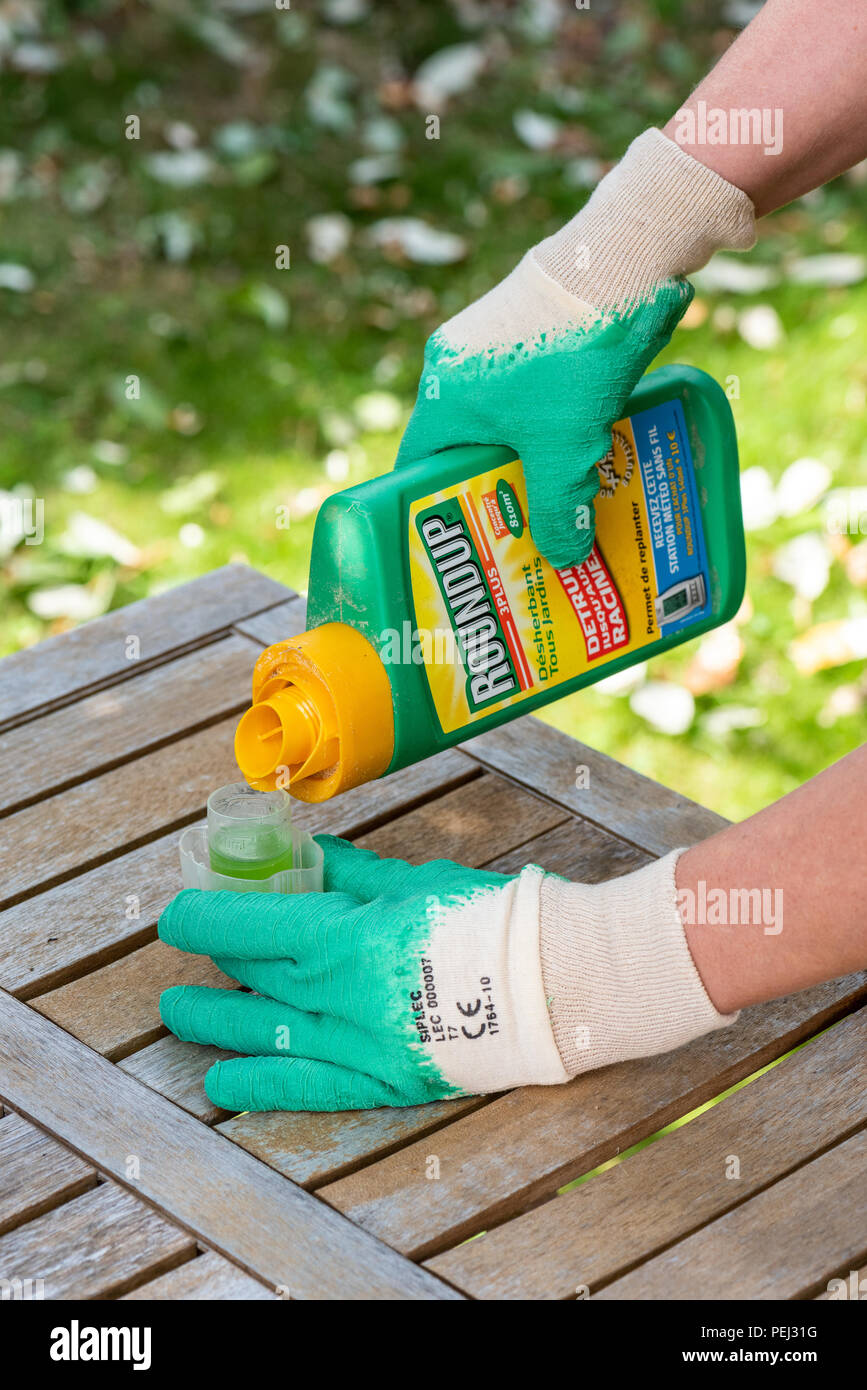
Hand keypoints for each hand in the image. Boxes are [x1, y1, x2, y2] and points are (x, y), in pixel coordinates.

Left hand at [158, 836, 567, 1112]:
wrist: (554, 980)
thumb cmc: (487, 917)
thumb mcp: (412, 881)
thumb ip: (351, 875)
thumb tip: (308, 856)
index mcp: (341, 934)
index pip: (247, 925)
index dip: (202, 918)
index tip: (178, 912)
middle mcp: (336, 994)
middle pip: (254, 975)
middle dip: (215, 962)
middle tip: (187, 956)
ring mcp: (356, 1043)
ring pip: (264, 1031)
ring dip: (215, 1022)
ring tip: (178, 1015)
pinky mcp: (383, 1078)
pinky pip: (308, 1085)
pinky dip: (261, 1084)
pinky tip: (222, 1085)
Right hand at [396, 129, 753, 569]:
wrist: (621, 259)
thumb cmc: (573, 356)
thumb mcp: (565, 448)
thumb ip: (559, 507)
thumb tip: (563, 557)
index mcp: (443, 396)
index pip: (419, 466)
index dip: (436, 505)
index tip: (463, 535)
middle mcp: (456, 365)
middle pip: (465, 445)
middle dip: (497, 486)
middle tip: (526, 527)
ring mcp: (492, 339)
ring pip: (506, 417)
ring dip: (534, 453)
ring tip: (568, 488)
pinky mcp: (530, 324)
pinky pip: (533, 388)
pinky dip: (556, 418)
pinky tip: (592, 439)